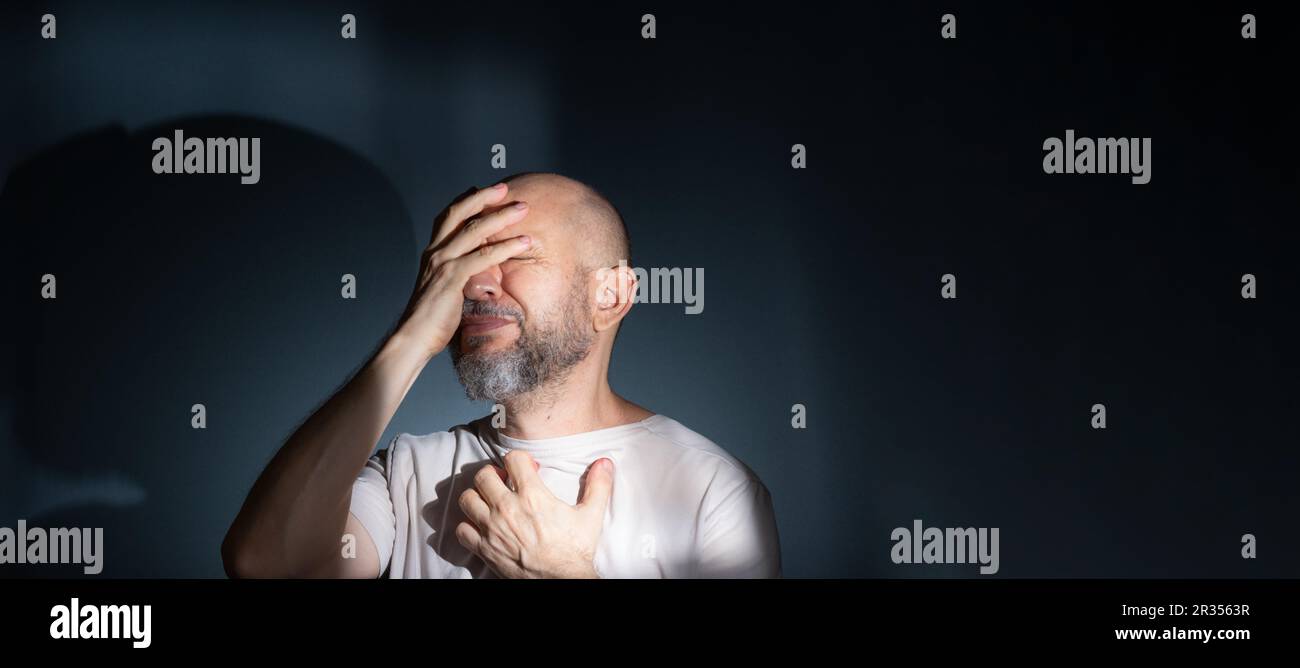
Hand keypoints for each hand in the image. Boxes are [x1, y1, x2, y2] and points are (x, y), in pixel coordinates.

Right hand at [394, 183, 532, 361]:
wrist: (414, 337)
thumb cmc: (432, 318)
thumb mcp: (445, 288)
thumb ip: (459, 273)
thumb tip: (479, 270)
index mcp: (432, 253)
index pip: (447, 216)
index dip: (465, 200)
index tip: (484, 188)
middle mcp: (435, 252)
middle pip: (459, 213)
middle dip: (484, 197)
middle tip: (506, 188)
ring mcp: (443, 263)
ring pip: (474, 230)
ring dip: (502, 216)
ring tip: (524, 209)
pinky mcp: (452, 278)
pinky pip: (483, 256)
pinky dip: (506, 247)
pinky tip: (524, 242)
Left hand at [456, 451, 613, 578]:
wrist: (561, 581)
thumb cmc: (574, 550)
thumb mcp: (591, 516)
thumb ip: (598, 486)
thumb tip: (604, 463)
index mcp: (532, 496)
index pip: (513, 459)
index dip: (519, 459)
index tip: (526, 468)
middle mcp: (507, 509)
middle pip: (484, 476)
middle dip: (494, 474)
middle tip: (504, 481)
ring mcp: (492, 529)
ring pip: (468, 499)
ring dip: (477, 496)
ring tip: (489, 500)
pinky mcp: (484, 549)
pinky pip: (462, 529)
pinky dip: (468, 525)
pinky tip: (481, 525)